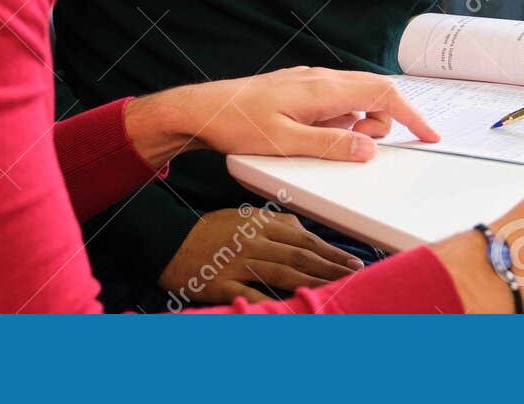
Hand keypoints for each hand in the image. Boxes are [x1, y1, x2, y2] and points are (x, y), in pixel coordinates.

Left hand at [125, 66, 438, 167]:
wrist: (204, 109)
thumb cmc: (238, 124)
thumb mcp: (286, 144)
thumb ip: (331, 147)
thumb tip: (369, 149)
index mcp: (324, 89)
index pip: (383, 94)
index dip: (412, 115)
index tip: (429, 135)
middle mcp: (322, 78)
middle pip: (376, 93)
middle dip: (379, 124)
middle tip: (354, 149)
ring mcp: (312, 80)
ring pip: (356, 98)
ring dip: (356, 124)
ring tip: (323, 143)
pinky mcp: (302, 87)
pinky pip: (337, 101)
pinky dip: (341, 119)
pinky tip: (314, 134)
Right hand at [159, 206, 363, 304]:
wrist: (170, 241)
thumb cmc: (210, 229)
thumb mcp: (244, 216)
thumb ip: (275, 223)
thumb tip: (302, 229)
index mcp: (260, 224)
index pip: (304, 238)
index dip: (330, 250)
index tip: (351, 259)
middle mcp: (253, 242)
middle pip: (299, 256)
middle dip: (330, 266)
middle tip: (353, 273)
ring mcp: (239, 263)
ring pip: (283, 273)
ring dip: (312, 282)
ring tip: (334, 288)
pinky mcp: (224, 284)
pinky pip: (252, 294)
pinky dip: (272, 301)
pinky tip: (291, 308)